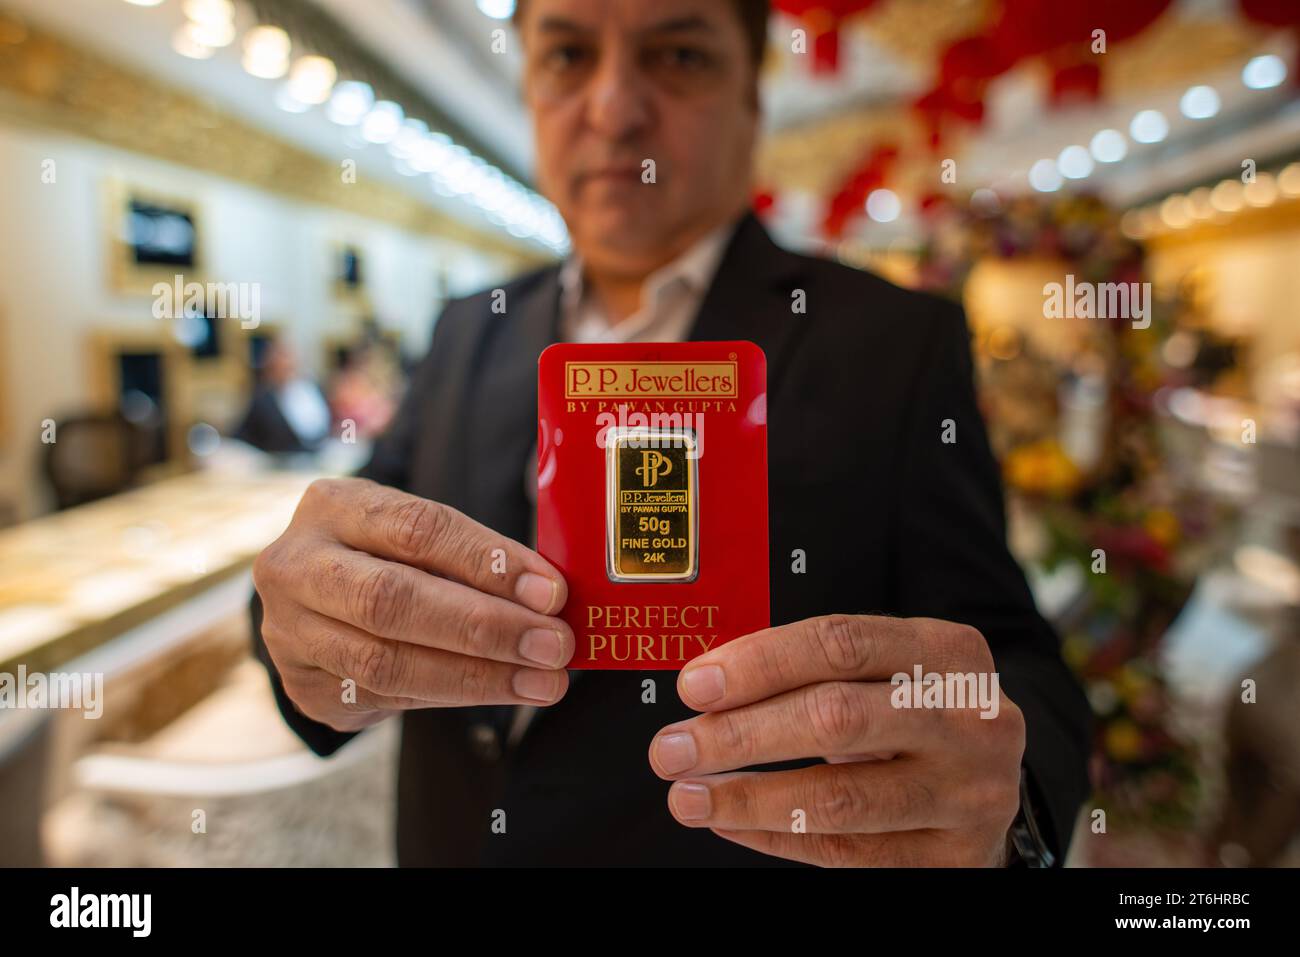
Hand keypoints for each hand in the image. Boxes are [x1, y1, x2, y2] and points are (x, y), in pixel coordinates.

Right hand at [253, 478, 574, 732]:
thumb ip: (471, 557)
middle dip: (485, 627)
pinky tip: (501, 691)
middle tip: (552, 645)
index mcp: (334, 506)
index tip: (551, 592)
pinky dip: (451, 698)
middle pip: (392, 601)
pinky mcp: (304, 686)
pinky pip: (383, 700)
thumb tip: (548, 597)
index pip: (418, 530)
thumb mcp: (415, 533)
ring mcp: (290, 632)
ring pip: (386, 663)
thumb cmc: (386, 554)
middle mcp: (297, 566)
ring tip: (542, 680)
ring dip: (477, 677)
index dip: (488, 562)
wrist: (312, 597)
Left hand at [648, 615, 1024, 865]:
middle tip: (674, 748)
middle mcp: (970, 719)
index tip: (695, 685)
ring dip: (747, 797)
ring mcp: (969, 793)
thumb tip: (708, 684)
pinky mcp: (956, 856)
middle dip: (741, 733)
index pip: (841, 644)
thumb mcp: (887, 670)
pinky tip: (733, 824)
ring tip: (688, 795)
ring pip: (840, 798)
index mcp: (947, 652)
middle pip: (838, 717)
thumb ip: (815, 667)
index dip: (759, 663)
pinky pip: (847, 853)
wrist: (988, 778)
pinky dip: (778, 837)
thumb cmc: (915, 711)